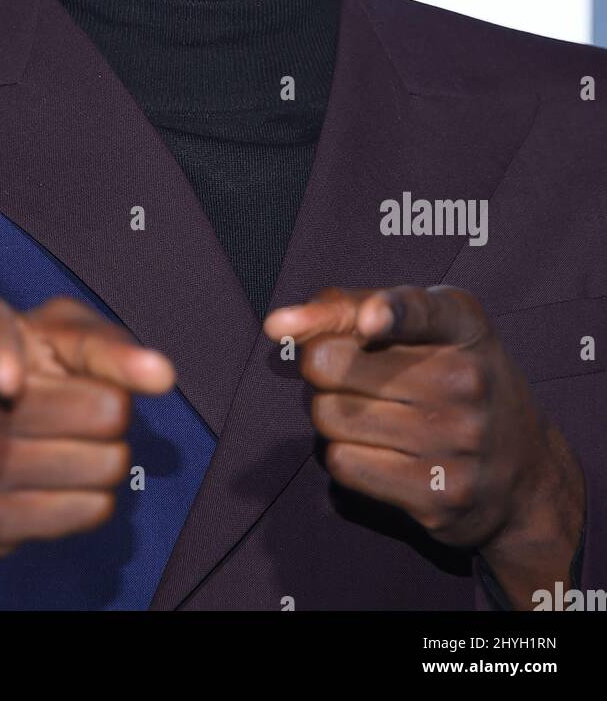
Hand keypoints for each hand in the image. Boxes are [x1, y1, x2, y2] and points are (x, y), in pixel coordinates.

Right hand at [0, 293, 174, 609]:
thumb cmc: (19, 377)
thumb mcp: (50, 337)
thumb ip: (105, 343)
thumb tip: (162, 375)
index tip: (10, 383)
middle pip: (100, 409)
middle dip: (115, 410)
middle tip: (90, 410)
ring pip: (102, 464)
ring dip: (112, 457)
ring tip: (81, 447)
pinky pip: (85, 510)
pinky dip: (98, 499)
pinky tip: (77, 486)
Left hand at [264, 285, 584, 609]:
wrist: (523, 472)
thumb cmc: (452, 378)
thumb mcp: (422, 325)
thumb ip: (348, 306)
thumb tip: (277, 324)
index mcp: (462, 322)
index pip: (420, 311)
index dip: (389, 312)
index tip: (370, 319)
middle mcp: (466, 379)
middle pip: (330, 364)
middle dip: (320, 367)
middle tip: (347, 374)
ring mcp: (457, 440)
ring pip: (329, 415)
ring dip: (329, 413)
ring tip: (368, 412)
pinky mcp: (439, 494)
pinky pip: (343, 464)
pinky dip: (343, 454)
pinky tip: (378, 449)